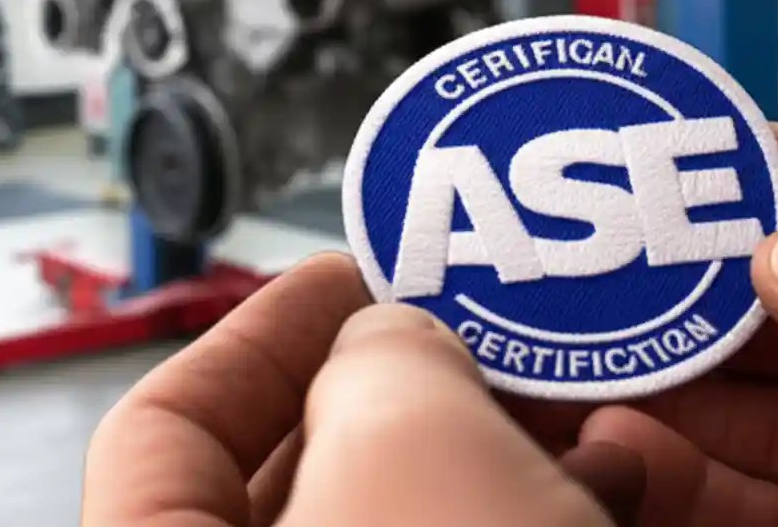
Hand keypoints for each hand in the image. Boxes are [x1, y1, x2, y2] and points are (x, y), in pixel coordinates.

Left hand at [81, 254, 643, 525]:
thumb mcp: (406, 440)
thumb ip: (380, 352)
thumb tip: (397, 338)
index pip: (164, 425)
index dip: (257, 328)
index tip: (345, 275)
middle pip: (305, 468)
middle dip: (404, 381)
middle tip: (465, 327)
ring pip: (417, 516)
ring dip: (497, 445)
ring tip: (566, 397)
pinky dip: (540, 509)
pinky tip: (613, 480)